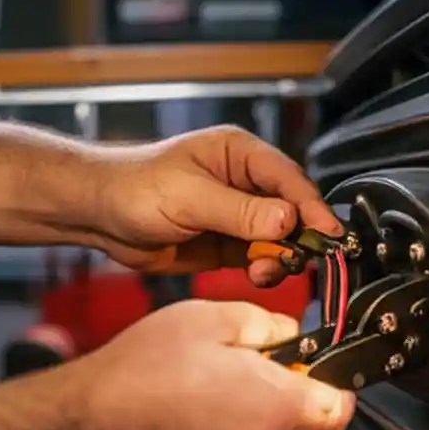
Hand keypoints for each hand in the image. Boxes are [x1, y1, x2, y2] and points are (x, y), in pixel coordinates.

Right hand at [62, 300, 355, 429]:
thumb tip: (291, 336)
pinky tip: (194, 406)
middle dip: (289, 391)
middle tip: (248, 362)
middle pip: (306, 422)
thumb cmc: (147, 368)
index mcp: (279, 410)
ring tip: (211, 381)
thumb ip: (269, 325)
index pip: (341, 409)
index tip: (313, 361)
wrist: (87, 424)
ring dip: (256, 411)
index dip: (335, 383)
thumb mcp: (215, 317)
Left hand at [91, 126, 342, 285]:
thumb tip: (286, 221)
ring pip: (280, 239)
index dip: (312, 207)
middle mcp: (246, 182)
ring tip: (265, 269)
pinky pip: (261, 257)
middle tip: (297, 259)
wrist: (100, 216)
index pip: (290, 180)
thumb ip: (240, 211)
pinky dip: (265, 268)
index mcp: (240, 154)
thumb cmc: (135, 188)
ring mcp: (240, 215)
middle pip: (293, 211)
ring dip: (281, 257)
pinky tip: (258, 274)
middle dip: (299, 237)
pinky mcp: (230, 243)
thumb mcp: (190, 197)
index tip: (328, 233)